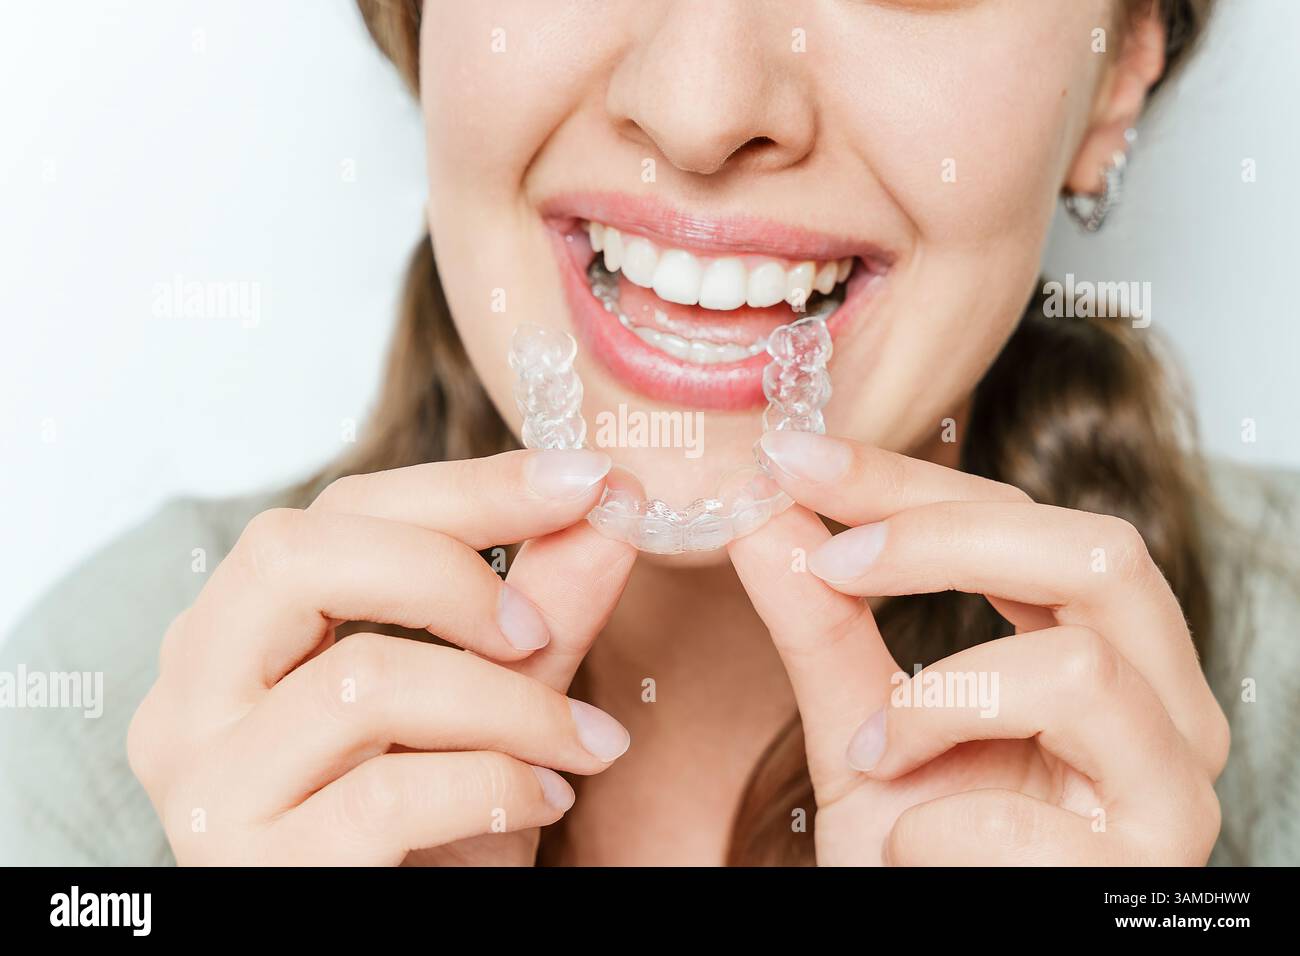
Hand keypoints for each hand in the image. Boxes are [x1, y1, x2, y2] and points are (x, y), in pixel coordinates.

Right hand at [128, 449, 635, 864]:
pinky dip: (496, 783)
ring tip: (583, 743)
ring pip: (363, 681)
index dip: (469, 488)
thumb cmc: (433, 828)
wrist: (401, 942)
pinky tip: (544, 800)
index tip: (583, 481)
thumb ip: (542, 607)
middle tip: (539, 631)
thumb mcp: (492, 706)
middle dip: (451, 574)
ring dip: (511, 705)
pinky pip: (391, 793)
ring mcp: (210, 785)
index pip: (338, 513)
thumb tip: (613, 507)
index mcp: (240, 634)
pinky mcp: (255, 869)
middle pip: (296, 556)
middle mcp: (193, 697)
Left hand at [729, 432, 1228, 864]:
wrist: (932, 945)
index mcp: (1104, 648)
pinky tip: (916, 848)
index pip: (1025, 522)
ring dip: (938, 704)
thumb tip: (764, 514)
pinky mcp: (1149, 869)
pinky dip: (942, 823)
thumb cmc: (918, 849)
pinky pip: (1036, 813)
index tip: (798, 459)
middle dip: (941, 539)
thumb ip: (821, 624)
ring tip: (873, 752)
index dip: (906, 482)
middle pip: (1096, 552)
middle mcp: (1163, 705)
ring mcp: (1172, 788)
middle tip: (831, 560)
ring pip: (1081, 671)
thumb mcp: (859, 726)